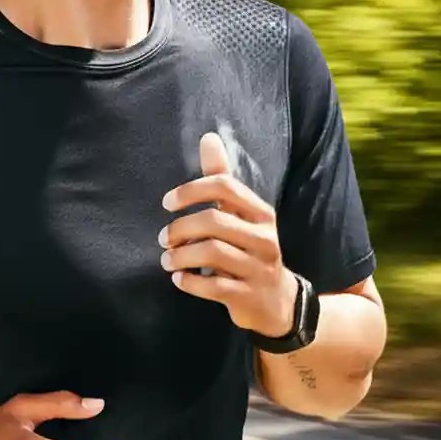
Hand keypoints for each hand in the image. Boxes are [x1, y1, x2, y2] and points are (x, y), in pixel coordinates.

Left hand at [159, 132, 298, 336]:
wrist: (277, 301)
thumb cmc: (250, 250)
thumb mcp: (241, 215)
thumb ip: (221, 179)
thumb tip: (208, 138)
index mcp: (260, 212)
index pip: (225, 187)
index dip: (191, 190)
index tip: (167, 203)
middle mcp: (264, 237)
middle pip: (214, 221)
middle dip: (180, 228)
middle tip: (163, 239)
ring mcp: (258, 268)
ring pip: (212, 253)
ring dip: (180, 256)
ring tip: (167, 260)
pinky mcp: (248, 295)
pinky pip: (213, 286)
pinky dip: (189, 282)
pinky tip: (179, 279)